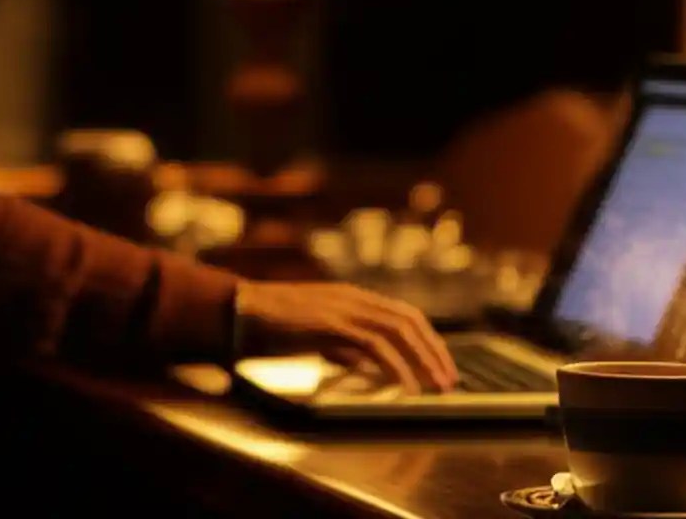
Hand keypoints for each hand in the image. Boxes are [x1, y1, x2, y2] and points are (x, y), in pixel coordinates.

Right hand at [235, 281, 457, 393]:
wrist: (236, 310)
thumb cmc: (269, 325)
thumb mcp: (316, 334)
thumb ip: (344, 346)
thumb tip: (368, 366)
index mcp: (352, 298)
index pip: (404, 315)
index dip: (428, 339)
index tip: (441, 364)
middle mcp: (353, 299)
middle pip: (410, 321)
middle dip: (435, 351)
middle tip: (449, 380)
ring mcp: (343, 308)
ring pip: (399, 331)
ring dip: (424, 360)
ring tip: (437, 386)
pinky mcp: (331, 324)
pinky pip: (375, 346)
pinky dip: (397, 367)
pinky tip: (406, 387)